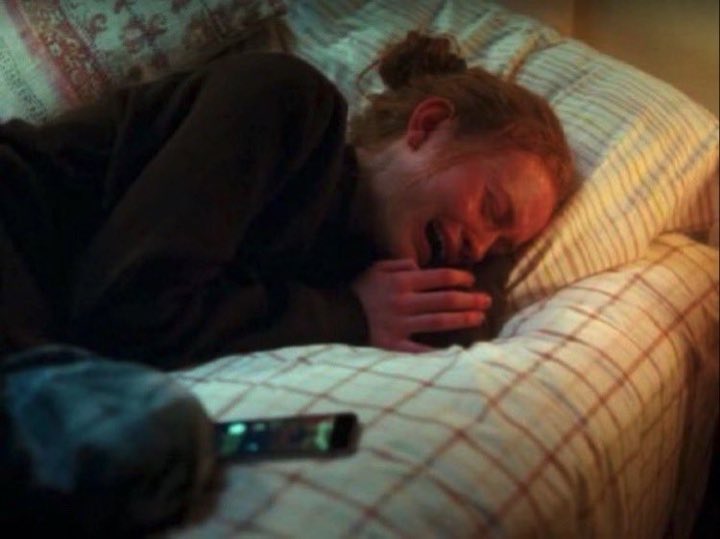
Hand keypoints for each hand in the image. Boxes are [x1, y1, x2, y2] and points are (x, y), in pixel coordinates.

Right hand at [351, 258, 491, 352]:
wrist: (334, 316)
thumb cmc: (358, 291)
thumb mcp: (377, 268)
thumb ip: (400, 264)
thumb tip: (421, 266)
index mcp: (402, 282)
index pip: (439, 278)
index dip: (459, 278)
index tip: (471, 280)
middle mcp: (405, 302)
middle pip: (446, 300)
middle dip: (470, 299)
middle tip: (487, 300)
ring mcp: (401, 325)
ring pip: (439, 321)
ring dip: (463, 319)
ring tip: (479, 318)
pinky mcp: (393, 345)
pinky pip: (418, 349)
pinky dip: (436, 351)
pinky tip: (454, 351)